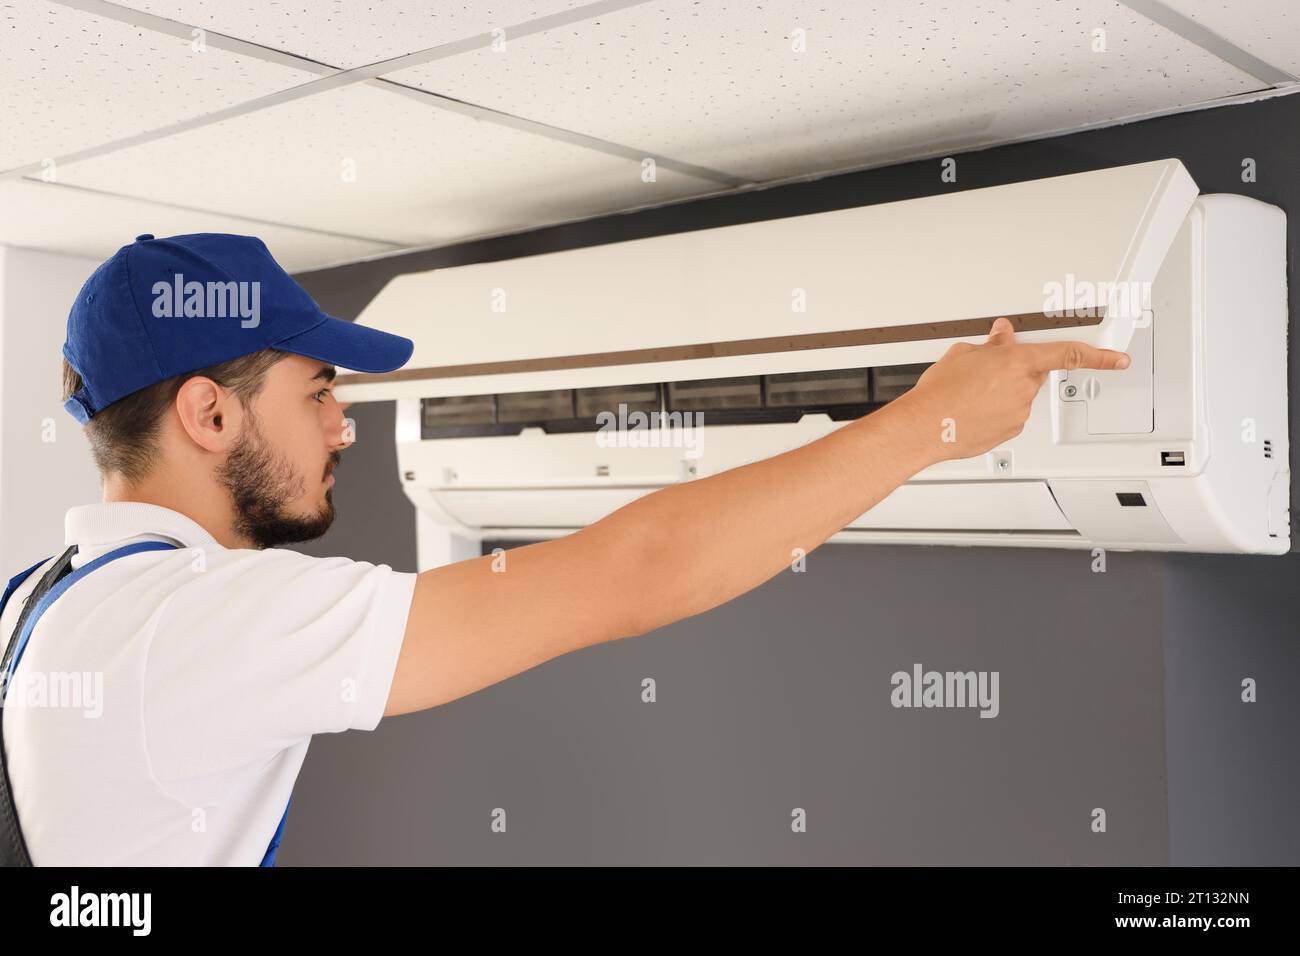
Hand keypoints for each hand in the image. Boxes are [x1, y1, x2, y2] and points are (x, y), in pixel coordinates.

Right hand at [895, 317, 1130, 462]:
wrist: (926, 426)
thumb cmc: (941, 392)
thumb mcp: (963, 354)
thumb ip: (990, 345)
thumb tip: (1000, 337)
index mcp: (1018, 361)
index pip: (1069, 354)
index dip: (1100, 356)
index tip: (1118, 359)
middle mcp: (1024, 387)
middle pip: (1032, 374)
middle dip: (1015, 370)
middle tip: (987, 371)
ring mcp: (1018, 412)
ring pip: (1018, 395)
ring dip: (1000, 392)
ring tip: (969, 394)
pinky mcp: (1009, 431)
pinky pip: (1008, 415)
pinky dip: (993, 412)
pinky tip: (971, 410)